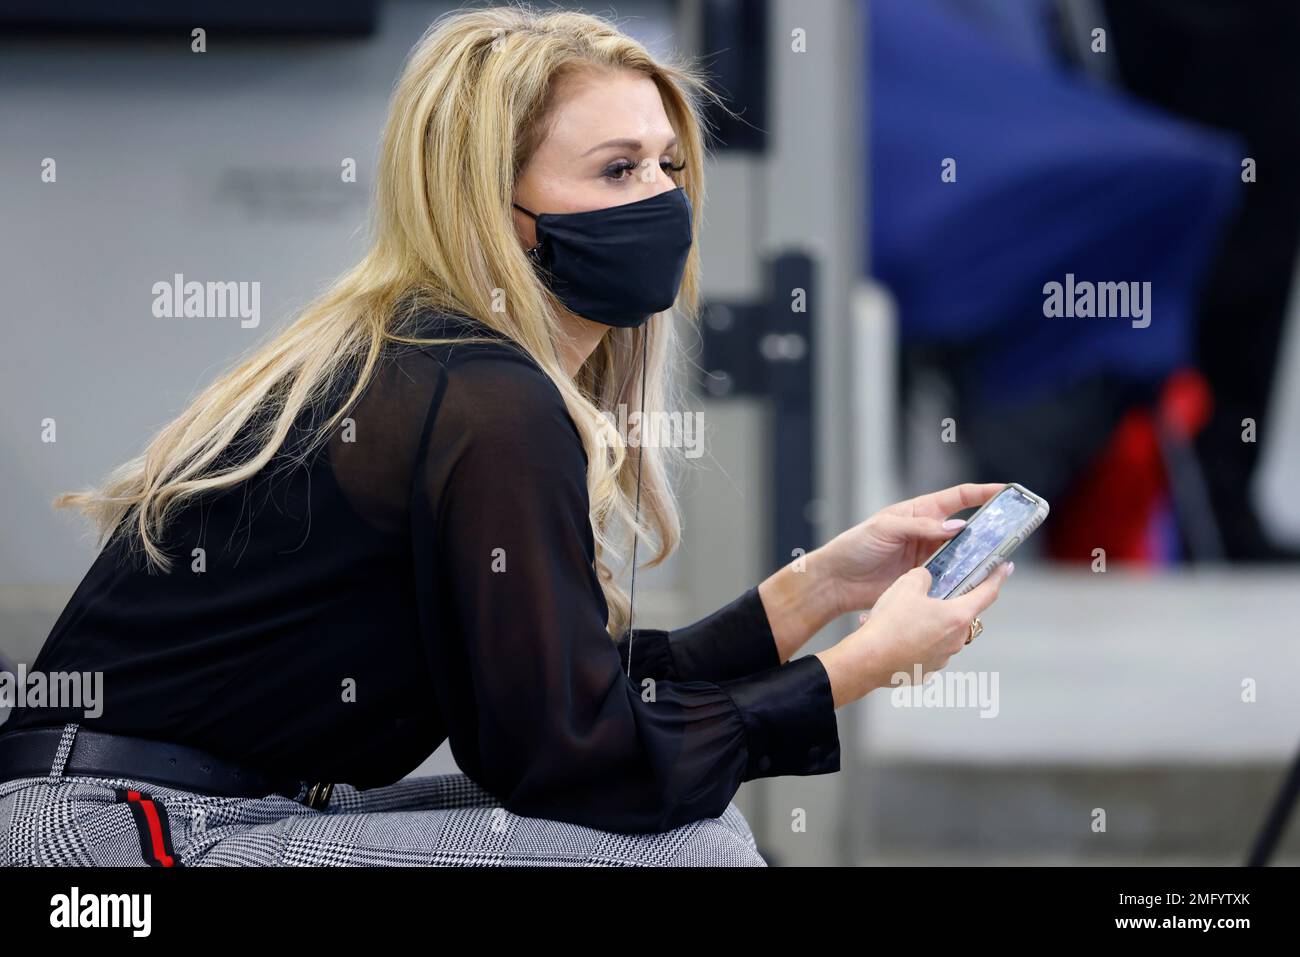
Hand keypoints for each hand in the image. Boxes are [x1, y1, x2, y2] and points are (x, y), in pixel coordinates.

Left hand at [812, 481, 1006, 615]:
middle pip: (969, 528)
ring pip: (964, 555)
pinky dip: (965, 579)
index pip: (959, 498)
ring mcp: (929, 558)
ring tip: (1001, 558)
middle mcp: (930, 533)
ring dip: (980, 557)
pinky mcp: (926, 580)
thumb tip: (957, 527)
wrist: (837, 581)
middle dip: (992, 528)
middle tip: (1015, 531)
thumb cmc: (856, 546)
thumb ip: (921, 526)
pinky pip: (952, 578)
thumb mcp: (886, 529)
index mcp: (920, 512)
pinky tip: (977, 581)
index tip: (1007, 491)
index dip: (984, 493)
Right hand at [815, 561, 1011, 707]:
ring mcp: (942, 658)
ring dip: (929, 622)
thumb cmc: (890, 623)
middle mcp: (955, 640)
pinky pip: (925, 649)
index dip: (997, 578)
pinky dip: (915, 640)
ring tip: (901, 615)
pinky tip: (895, 634)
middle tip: (934, 592)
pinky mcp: (925, 670)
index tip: (1005, 568)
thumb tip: (926, 580)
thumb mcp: (907, 585)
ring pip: (942, 633)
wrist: (868, 659)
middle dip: (950, 602)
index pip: (987, 594)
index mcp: (957, 616)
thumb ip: (923, 576)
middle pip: (962, 614)